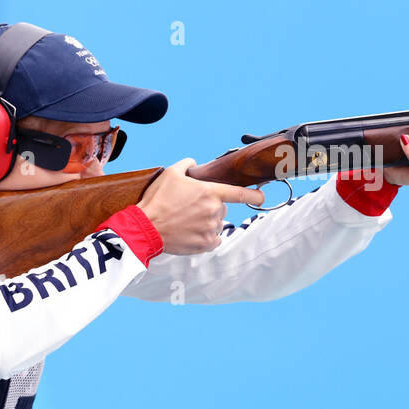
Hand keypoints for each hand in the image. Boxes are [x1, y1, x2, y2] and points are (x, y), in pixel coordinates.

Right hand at [136, 158, 265, 253]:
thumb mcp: (170, 173)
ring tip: (187, 221)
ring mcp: (211, 229)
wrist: (146, 226)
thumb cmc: (158, 200)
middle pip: (222, 208)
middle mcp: (215, 211)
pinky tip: (193, 233)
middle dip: (210, 207)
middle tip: (190, 208)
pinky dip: (207, 237)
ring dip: (207, 222)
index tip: (262, 196)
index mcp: (210, 192)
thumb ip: (187, 165)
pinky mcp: (206, 244)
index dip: (254, 195)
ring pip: (217, 224)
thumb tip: (194, 164)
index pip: (239, 193)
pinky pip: (214, 239)